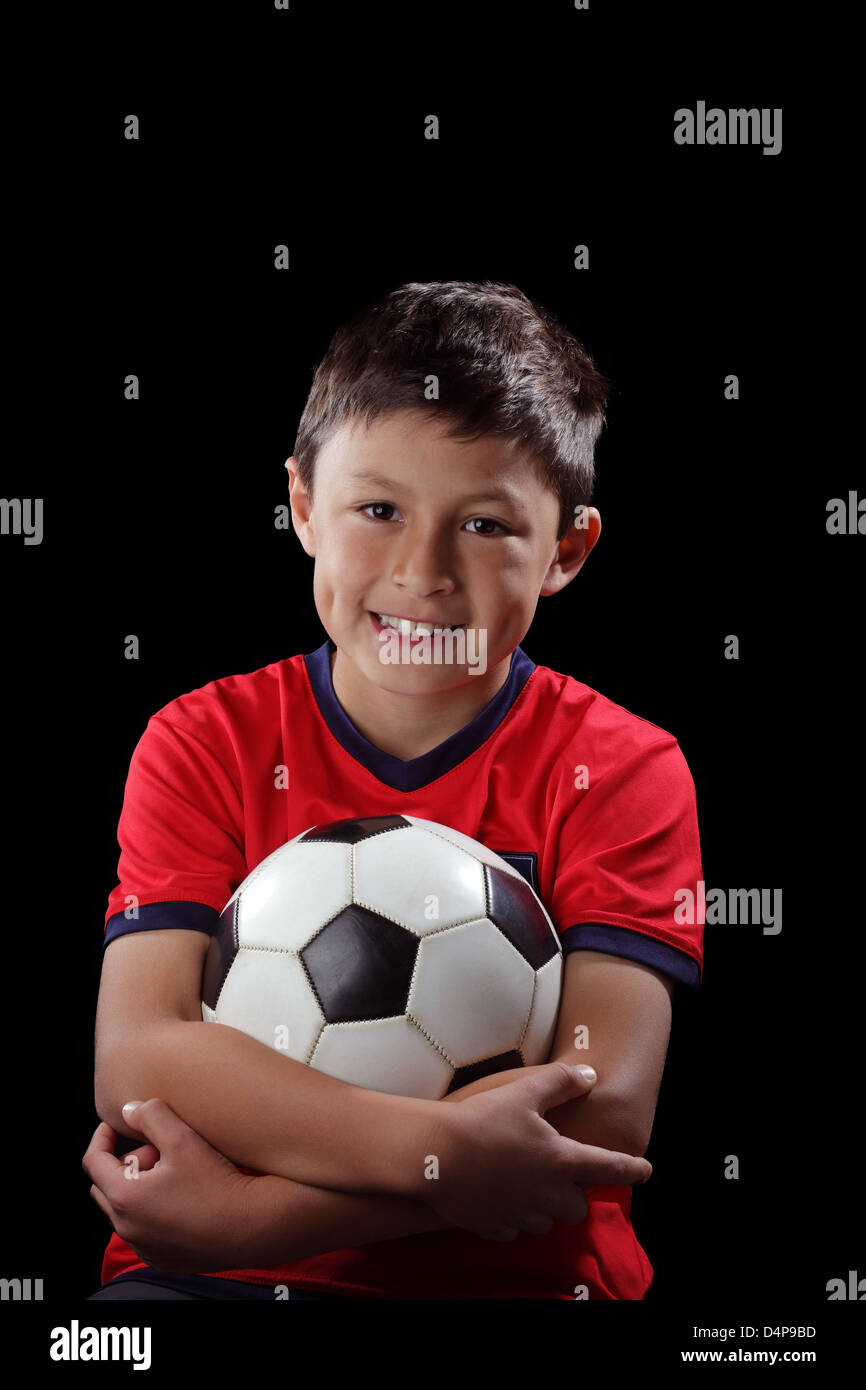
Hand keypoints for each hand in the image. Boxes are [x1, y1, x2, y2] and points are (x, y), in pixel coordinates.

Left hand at [82, 1099, 257, 1274]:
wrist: (251, 1227)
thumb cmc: (216, 1183)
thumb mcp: (183, 1138)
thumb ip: (151, 1116)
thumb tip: (130, 1110)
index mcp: (124, 1197)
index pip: (93, 1161)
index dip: (103, 1135)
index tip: (119, 1123)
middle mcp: (127, 1228)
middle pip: (104, 1187)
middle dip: (123, 1163)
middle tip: (157, 1150)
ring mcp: (144, 1247)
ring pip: (125, 1211)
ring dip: (138, 1188)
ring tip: (173, 1173)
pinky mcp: (163, 1259)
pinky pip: (145, 1232)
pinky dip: (153, 1212)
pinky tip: (183, 1199)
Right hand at [423, 1062, 651, 1241]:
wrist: (435, 1154)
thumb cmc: (482, 1118)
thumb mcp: (525, 1092)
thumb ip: (561, 1082)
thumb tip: (590, 1074)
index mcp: (561, 1161)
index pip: (608, 1167)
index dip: (632, 1168)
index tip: (645, 1170)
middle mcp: (548, 1195)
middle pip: (577, 1209)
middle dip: (574, 1195)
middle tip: (560, 1175)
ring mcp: (521, 1214)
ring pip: (546, 1222)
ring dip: (543, 1208)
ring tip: (525, 1184)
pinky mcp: (494, 1227)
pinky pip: (513, 1229)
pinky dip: (512, 1217)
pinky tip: (498, 1197)